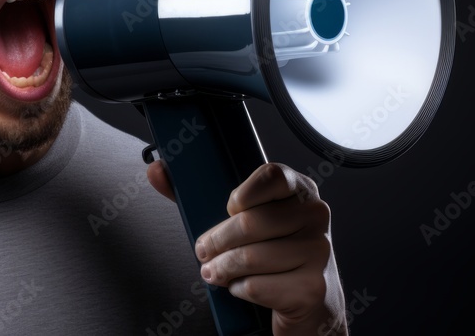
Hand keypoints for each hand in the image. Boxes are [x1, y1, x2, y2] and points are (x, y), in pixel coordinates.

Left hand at [147, 160, 348, 334]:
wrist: (311, 304)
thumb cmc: (272, 253)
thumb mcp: (245, 220)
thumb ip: (201, 195)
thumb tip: (156, 171)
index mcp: (300, 190)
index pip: (272, 175)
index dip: (242, 193)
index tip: (229, 208)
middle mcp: (315, 216)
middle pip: (250, 221)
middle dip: (215, 241)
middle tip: (203, 251)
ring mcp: (319, 252)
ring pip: (250, 256)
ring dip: (221, 268)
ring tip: (213, 271)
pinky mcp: (312, 287)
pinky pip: (258, 286)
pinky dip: (239, 289)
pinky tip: (240, 287)